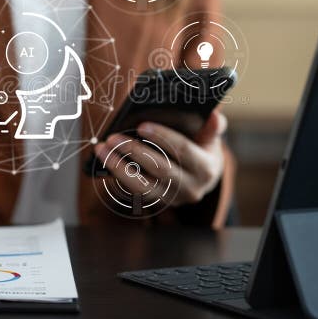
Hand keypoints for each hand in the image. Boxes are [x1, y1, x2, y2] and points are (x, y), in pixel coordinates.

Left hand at [95, 109, 227, 205]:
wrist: (202, 178)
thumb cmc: (202, 149)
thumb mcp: (211, 138)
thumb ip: (213, 127)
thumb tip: (215, 115)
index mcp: (206, 168)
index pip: (183, 150)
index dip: (163, 137)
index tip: (142, 126)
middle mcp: (191, 188)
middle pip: (160, 169)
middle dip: (134, 151)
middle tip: (114, 136)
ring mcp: (173, 199)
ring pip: (143, 186)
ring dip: (119, 167)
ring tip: (102, 149)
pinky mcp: (158, 203)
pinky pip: (135, 192)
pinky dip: (118, 176)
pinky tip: (105, 162)